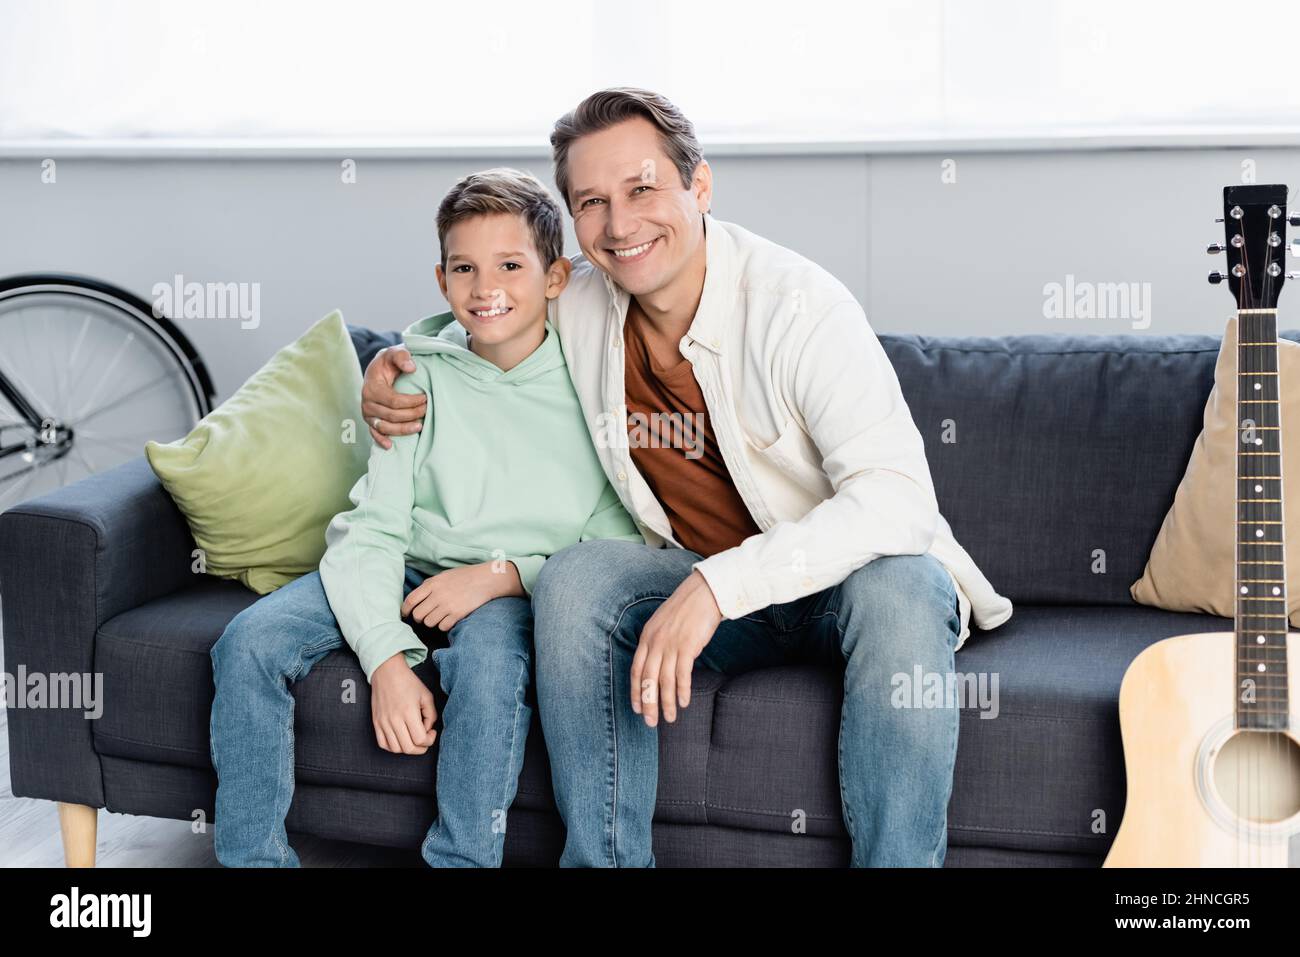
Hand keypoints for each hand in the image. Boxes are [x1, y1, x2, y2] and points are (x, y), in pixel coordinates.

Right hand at [362, 345, 425, 448]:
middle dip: (412, 414)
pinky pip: (374, 434)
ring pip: (385, 427)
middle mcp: (366, 403)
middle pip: (392, 416)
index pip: (393, 401)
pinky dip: (381, 441)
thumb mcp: (394, 353)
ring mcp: (368, 414)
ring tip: (420, 426)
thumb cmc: (388, 362)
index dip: (411, 402)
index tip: (425, 397)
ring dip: (403, 430)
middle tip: (427, 409)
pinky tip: (391, 446)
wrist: (378, 370)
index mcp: (371, 387)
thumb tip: (412, 367)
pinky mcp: (370, 421)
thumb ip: (402, 356)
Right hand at [370, 653, 437, 753]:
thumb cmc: (408, 682)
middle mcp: (394, 719)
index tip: (431, 732)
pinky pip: (383, 744)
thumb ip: (432, 715)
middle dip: (421, 748)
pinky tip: (400, 740)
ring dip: (407, 749)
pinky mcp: (376, 723)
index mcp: (408, 712)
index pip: (420, 739)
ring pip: (396, 749)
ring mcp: (383, 722)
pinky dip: (393, 747)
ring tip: (413, 739)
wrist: (387, 672)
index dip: (430, 740)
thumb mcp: (426, 696)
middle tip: (425, 740)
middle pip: (408, 748)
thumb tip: (428, 730)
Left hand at [400, 561, 524, 632]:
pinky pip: (442, 627)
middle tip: (426, 616)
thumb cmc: (465, 576)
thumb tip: (417, 597)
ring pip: (429, 623)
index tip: (405, 615)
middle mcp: (437, 595)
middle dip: (420, 618)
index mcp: (432, 583)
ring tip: (440, 616)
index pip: (411, 600)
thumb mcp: (444, 575)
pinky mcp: (457, 614)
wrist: (486, 579)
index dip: (405, 610)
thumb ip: (430, 585)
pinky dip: (444, 625)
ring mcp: (447, 605)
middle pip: (418, 615)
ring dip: (432, 622)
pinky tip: (449, 619)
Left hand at [630, 570, 722, 727]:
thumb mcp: (663, 623)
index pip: (636, 670)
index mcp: (647, 637)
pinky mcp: (687, 646)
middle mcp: (655, 642)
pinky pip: (682, 675)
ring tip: (670, 718)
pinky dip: (682, 691)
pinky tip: (684, 702)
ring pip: (664, 681)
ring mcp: (671, 644)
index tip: (637, 708)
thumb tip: (657, 662)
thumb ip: (657, 641)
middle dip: (648, 704)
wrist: (705, 593)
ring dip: (666, 703)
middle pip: (647, 680)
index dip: (636, 691)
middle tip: (650, 723)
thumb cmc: (687, 608)